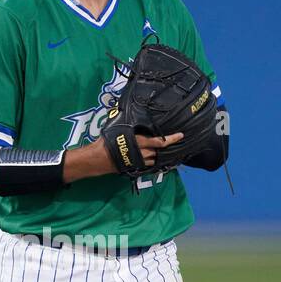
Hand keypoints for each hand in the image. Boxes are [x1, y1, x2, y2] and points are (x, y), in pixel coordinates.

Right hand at [65, 133, 184, 181]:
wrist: (99, 158)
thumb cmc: (107, 140)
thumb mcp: (119, 127)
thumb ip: (130, 124)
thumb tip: (133, 113)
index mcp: (140, 141)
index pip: (160, 141)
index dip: (172, 138)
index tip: (181, 135)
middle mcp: (143, 153)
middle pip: (159, 151)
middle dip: (162, 147)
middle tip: (168, 142)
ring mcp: (140, 162)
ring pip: (154, 159)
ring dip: (156, 155)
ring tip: (157, 150)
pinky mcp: (135, 168)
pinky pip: (147, 165)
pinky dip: (150, 161)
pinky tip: (150, 158)